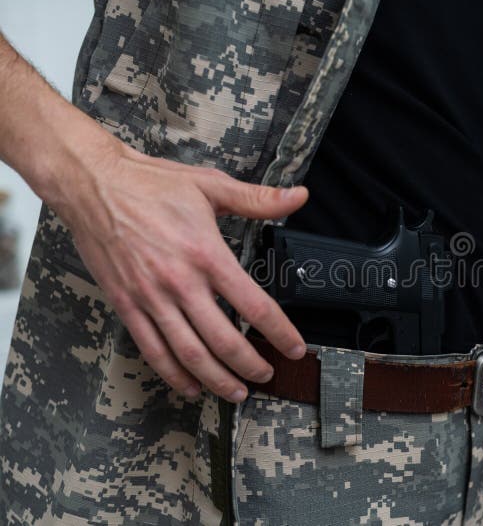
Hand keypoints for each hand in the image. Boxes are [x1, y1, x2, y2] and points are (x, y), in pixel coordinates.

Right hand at [55, 138, 308, 403]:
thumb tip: (299, 197)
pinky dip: (173, 374)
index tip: (295, 348)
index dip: (280, 333)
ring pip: (188, 354)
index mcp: (206, 254)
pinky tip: (189, 386)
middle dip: (251, 364)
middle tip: (268, 374)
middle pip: (224, 340)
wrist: (92, 185)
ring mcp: (150, 298)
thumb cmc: (150, 184)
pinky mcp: (126, 305)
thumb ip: (258, 199)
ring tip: (237, 391)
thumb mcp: (210, 186)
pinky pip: (152, 350)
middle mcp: (179, 282)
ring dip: (216, 379)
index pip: (254, 305)